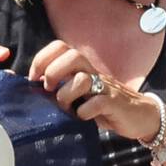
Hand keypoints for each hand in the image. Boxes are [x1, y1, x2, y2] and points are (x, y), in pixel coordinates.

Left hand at [28, 40, 161, 141]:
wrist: (137, 117)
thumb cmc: (100, 106)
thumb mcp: (75, 95)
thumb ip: (56, 88)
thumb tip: (28, 84)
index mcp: (81, 68)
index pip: (60, 47)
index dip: (42, 58)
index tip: (33, 78)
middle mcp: (92, 72)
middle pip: (72, 56)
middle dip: (54, 72)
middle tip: (48, 89)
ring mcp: (104, 87)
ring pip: (82, 79)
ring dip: (66, 95)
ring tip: (65, 107)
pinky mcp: (114, 103)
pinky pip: (98, 102)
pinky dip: (86, 112)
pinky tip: (82, 118)